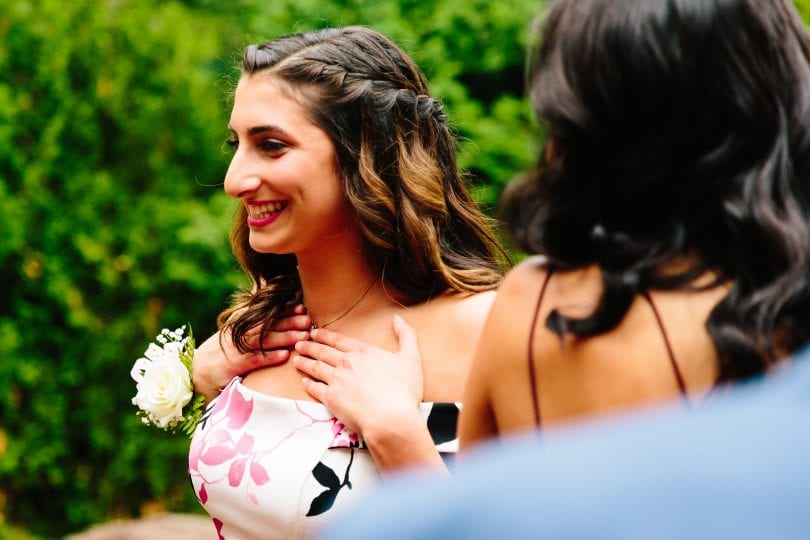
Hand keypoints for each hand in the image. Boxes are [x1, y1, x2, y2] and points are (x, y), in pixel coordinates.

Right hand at [192, 304, 310, 401]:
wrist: (198, 370)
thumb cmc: (223, 349)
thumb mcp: (236, 327)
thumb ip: (253, 314)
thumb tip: (264, 288)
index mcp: (242, 322)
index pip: (266, 313)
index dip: (284, 310)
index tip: (301, 307)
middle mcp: (240, 332)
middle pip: (268, 324)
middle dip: (289, 321)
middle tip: (308, 320)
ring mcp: (237, 348)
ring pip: (265, 340)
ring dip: (285, 338)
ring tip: (303, 337)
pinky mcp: (234, 364)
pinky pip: (254, 360)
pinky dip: (270, 357)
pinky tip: (284, 356)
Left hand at [292, 315, 422, 437]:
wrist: (391, 419)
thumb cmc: (403, 391)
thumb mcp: (411, 358)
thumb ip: (406, 335)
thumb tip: (399, 319)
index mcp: (363, 351)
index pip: (338, 339)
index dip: (324, 335)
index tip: (315, 333)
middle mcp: (346, 362)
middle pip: (322, 351)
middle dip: (309, 346)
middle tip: (300, 344)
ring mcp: (336, 380)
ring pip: (315, 367)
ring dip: (304, 362)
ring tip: (297, 359)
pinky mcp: (330, 398)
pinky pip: (314, 388)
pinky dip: (308, 383)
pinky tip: (304, 382)